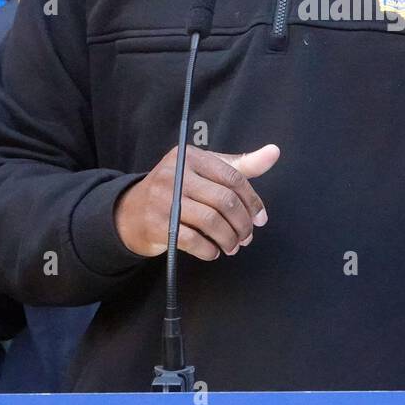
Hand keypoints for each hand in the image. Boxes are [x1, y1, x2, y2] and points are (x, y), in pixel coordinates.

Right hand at [114, 143, 279, 260]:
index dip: (252, 201)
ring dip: (228, 239)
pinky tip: (213, 252)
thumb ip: (240, 165)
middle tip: (247, 237)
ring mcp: (163, 199)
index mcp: (191, 156)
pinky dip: (209, 249)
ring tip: (232, 246)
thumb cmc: (176, 190)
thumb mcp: (205, 171)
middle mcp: (175, 173)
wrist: (130, 213)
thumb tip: (274, 152)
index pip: (233, 177)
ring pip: (211, 221)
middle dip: (242, 224)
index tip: (260, 218)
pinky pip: (192, 240)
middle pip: (224, 200)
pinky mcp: (156, 224)